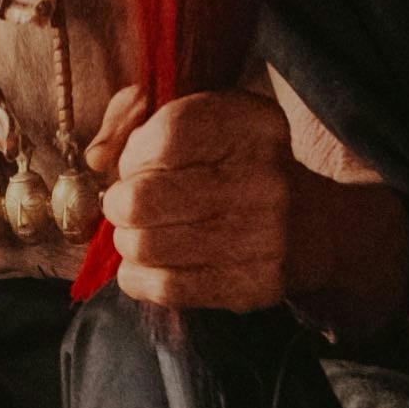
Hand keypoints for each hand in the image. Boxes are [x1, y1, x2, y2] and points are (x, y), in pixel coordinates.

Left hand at [86, 86, 408, 325]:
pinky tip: (144, 267)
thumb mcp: (201, 119)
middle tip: (129, 205)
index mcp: (251, 123)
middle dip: (120, 203)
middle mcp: (263, 177)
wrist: (312, 227)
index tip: (136, 164)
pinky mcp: (253, 284)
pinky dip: (138, 279)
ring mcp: (262, 235)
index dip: (133, 154)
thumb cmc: (236, 166)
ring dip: (128, 243)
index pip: (166, 134)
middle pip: (143, 197)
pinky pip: (166, 287)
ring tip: (141, 235)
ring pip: (146, 246)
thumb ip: (135, 119)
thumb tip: (96, 157)